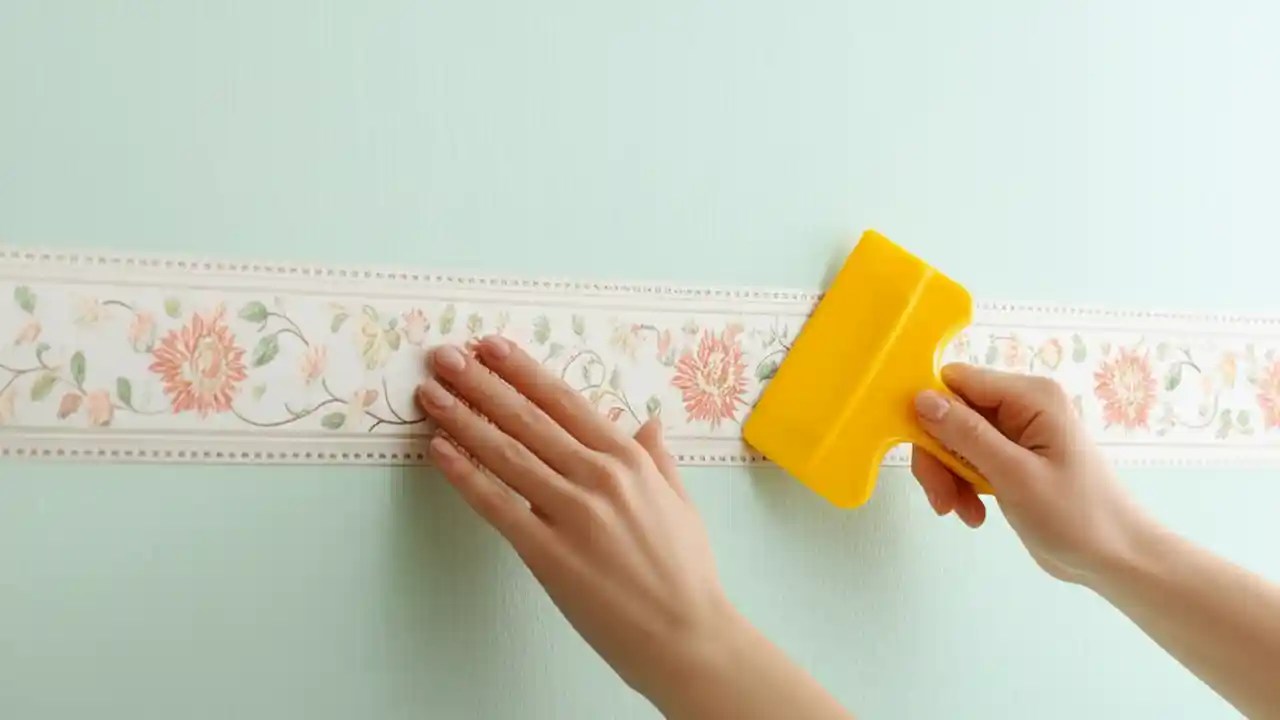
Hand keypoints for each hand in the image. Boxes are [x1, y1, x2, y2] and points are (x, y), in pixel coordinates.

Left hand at [415, 336, 851, 718]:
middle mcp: (599, 476)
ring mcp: (572, 514)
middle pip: (528, 418)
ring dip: (463, 419)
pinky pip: (497, 506)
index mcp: (630, 460)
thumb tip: (649, 421)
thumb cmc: (686, 574)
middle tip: (444, 356)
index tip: (491, 347)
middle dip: (482, 382)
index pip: (565, 402)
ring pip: (507, 454)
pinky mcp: (549, 554)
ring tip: (431, 393)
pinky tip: (440, 451)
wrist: (687, 637)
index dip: (523, 371)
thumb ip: (658, 459)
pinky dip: (465, 475)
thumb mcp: (680, 503)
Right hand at [910, 364, 1152, 584]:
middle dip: (939, 456)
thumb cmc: (1075, 515)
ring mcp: (1016, 433)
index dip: (931, 410)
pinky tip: (974, 513)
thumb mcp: (1015, 474)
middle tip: (941, 498)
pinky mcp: (1010, 459)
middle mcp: (1022, 406)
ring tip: (961, 511)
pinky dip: (962, 487)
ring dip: (949, 477)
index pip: (958, 381)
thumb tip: (921, 398)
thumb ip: (966, 434)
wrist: (1115, 558)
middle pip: (951, 414)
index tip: (919, 449)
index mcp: (1031, 396)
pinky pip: (968, 461)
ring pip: (954, 440)